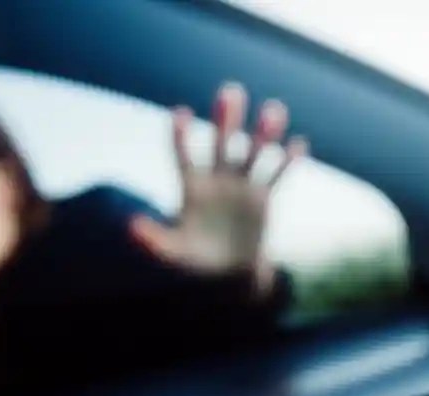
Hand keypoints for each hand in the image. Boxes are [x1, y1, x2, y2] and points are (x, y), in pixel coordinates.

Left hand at [129, 81, 307, 298]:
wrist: (228, 273)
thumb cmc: (195, 259)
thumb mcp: (171, 252)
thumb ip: (152, 239)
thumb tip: (130, 226)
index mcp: (192, 187)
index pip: (183, 156)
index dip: (181, 136)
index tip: (180, 113)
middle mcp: (217, 180)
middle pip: (222, 143)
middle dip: (227, 119)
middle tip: (231, 91)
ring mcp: (242, 186)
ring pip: (253, 153)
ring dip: (264, 133)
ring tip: (274, 110)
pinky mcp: (263, 199)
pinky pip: (276, 176)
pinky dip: (287, 161)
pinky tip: (298, 144)